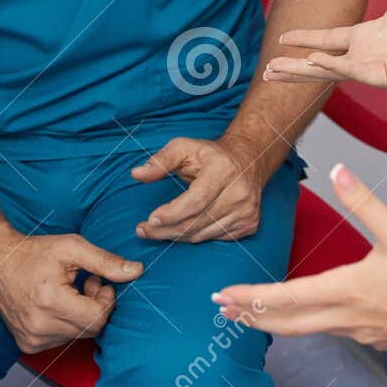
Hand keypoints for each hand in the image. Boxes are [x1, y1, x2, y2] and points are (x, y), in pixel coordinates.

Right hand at [0, 232, 141, 353]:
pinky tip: (58, 304)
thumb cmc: (35, 252)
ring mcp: (31, 339)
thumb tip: (137, 271)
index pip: (97, 318)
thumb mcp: (72, 248)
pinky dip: (68, 324)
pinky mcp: (28, 345)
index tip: (99, 281)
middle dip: (96, 306)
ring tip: (71, 291)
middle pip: (90, 329)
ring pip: (78, 336)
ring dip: (82, 315)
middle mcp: (38, 326)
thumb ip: (106, 261)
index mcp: (50, 301)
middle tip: (88, 283)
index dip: (106, 300)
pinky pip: (63, 340)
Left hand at [131, 136, 266, 241]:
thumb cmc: (211, 155)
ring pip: (203, 234)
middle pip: (197, 221)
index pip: (196, 200)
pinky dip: (195, 236)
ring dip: (177, 236)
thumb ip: (160, 161)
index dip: (171, 214)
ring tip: (157, 231)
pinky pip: (214, 238)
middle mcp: (240, 193)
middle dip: (166, 229)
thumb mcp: (184, 147)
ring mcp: (247, 211)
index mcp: (224, 171)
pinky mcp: (250, 224)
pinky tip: (183, 229)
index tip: (150, 220)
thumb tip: (136, 174)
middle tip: (144, 231)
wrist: (249, 160)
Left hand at [213, 164, 386, 350]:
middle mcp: (344, 317)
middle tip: (225, 309)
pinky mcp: (371, 336)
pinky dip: (306, 324)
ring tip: (255, 314)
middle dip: (251, 315)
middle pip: (286, 323)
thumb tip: (340, 171)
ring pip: (305, 330)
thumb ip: (363, 200)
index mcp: (345, 290)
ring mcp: (357, 331)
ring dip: (276, 321)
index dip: (251, 297)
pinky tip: (310, 315)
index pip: (285, 298)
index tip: (224, 295)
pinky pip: (329, 332)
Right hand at [262, 0, 386, 90]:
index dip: (304, 38)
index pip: (325, 38)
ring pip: (325, 71)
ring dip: (300, 72)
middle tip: (268, 68)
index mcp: (363, 37)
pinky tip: (311, 61)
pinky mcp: (377, 76)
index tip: (283, 38)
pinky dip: (330, 66)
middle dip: (292, 64)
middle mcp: (361, 54)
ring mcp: (367, 67)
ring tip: (274, 73)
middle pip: (318, 61)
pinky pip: (348, 71)